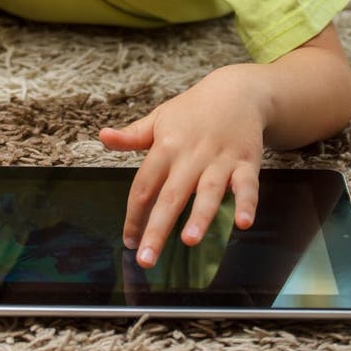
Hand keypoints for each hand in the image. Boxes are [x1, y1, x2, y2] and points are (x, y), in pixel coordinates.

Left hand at [99, 66, 264, 268]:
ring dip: (200, 216)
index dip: (134, 214)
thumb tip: (103, 136)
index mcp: (166, 145)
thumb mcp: (159, 117)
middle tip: (146, 258)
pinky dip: (246, 204)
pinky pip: (247, 186)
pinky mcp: (246, 162)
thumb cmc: (193, 110)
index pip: (144, 185)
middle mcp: (191, 155)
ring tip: (189, 241)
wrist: (237, 91)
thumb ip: (132, 135)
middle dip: (158, 228)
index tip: (128, 241)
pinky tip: (242, 223)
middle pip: (171, 195)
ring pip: (208, 191)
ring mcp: (220, 159)